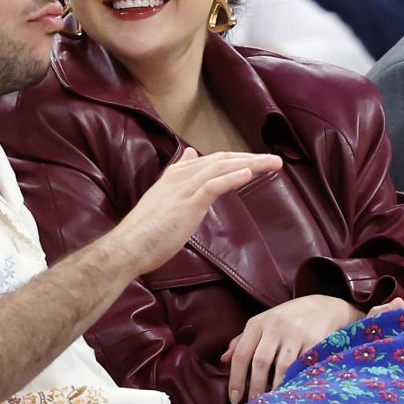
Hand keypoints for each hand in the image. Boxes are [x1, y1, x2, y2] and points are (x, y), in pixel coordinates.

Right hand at [110, 147, 281, 277]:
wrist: (128, 247)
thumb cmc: (144, 231)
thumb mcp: (163, 198)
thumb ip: (177, 178)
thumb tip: (190, 156)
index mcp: (175, 175)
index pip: (211, 160)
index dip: (236, 159)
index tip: (257, 161)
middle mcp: (181, 176)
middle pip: (221, 160)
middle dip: (250, 158)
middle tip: (275, 161)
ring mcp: (184, 189)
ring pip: (222, 168)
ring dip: (250, 164)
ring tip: (273, 164)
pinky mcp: (187, 204)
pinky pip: (213, 185)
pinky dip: (232, 177)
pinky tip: (249, 174)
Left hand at [221, 294, 363, 403]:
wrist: (322, 307)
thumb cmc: (285, 320)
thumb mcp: (262, 324)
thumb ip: (242, 341)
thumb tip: (224, 360)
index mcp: (258, 323)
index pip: (241, 354)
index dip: (235, 379)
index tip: (233, 398)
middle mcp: (275, 326)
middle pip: (260, 363)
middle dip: (255, 388)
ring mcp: (296, 333)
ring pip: (282, 367)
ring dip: (275, 388)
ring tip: (270, 401)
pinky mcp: (314, 341)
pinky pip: (302, 366)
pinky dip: (294, 381)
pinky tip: (289, 391)